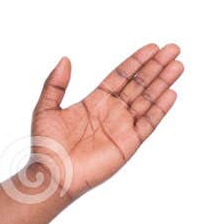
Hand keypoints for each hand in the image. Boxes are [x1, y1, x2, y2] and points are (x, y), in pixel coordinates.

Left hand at [28, 42, 182, 199]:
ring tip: (178, 65)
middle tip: (173, 49)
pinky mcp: (128, 144)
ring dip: (163, 82)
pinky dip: (160, 108)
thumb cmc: (46, 147)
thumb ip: (55, 84)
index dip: (136, 62)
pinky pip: (148, 123)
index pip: (121, 76)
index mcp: (94, 102)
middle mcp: (111, 112)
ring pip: (147, 100)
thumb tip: (65, 59)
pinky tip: (171, 93)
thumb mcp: (45, 109)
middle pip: (139, 84)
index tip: (152, 47)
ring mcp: (121, 127)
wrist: (53, 176)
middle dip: (156, 66)